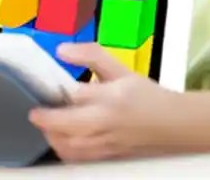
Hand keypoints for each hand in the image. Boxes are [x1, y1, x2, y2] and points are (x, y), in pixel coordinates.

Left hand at [28, 43, 181, 162]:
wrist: (174, 125)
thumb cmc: (146, 96)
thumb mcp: (121, 70)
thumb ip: (91, 55)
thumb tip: (61, 49)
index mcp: (110, 97)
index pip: (76, 94)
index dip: (55, 91)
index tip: (41, 89)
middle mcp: (106, 122)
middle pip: (69, 126)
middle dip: (46, 121)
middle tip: (35, 114)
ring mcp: (107, 144)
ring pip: (71, 147)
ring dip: (53, 138)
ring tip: (47, 128)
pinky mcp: (108, 158)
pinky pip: (80, 159)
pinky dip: (66, 152)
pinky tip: (62, 143)